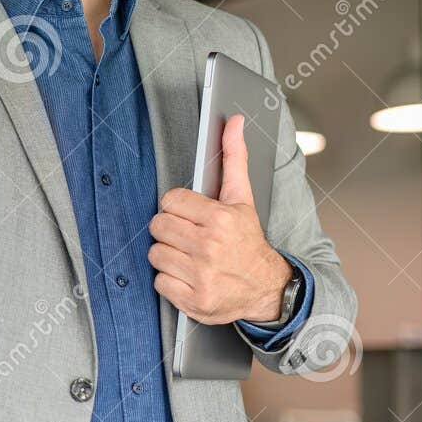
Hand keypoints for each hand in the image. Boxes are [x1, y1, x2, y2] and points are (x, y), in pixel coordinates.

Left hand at [147, 114, 289, 323]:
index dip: (177, 207)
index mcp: (220, 219)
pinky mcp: (193, 300)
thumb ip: (234, 159)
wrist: (266, 288)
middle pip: (158, 226)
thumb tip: (233, 121)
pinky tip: (188, 275)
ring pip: (155, 253)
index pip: (169, 201)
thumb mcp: (243, 199)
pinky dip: (170, 280)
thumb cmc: (248, 241)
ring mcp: (201, 276)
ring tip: (189, 256)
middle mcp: (209, 247)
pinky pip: (159, 281)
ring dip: (168, 255)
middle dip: (171, 230)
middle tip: (189, 236)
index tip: (191, 216)